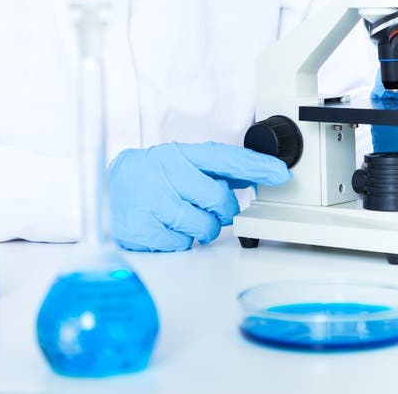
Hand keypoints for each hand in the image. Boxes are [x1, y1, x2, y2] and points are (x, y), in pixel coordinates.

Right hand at [108, 141, 289, 251]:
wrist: (116, 182)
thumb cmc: (157, 173)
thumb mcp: (186, 161)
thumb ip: (221, 169)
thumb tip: (260, 172)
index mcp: (181, 154)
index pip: (225, 158)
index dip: (256, 166)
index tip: (280, 173)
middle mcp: (166, 173)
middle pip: (218, 199)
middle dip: (222, 210)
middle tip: (209, 208)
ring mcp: (152, 201)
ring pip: (202, 226)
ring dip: (201, 228)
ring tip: (184, 216)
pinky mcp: (141, 229)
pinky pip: (181, 244)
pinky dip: (180, 241)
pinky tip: (167, 227)